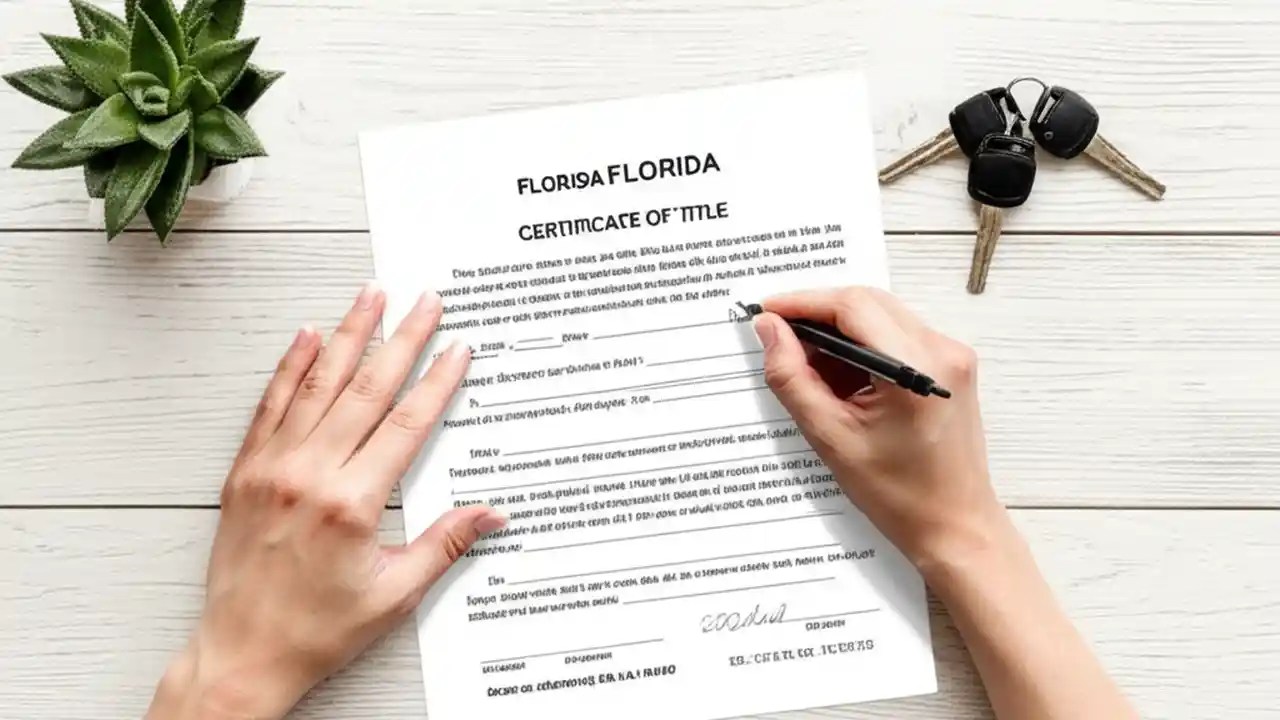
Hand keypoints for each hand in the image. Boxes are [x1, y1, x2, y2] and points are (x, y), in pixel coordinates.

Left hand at [146, 283, 504, 719]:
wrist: (242, 652)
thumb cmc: (317, 630)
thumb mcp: (394, 594)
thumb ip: (443, 544)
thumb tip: (491, 515)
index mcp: (352, 503)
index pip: (407, 424)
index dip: (437, 381)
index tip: (458, 350)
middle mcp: (309, 474)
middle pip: (367, 390)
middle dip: (401, 339)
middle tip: (425, 302)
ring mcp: (271, 467)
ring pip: (318, 385)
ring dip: (349, 335)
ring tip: (371, 296)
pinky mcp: (244, 472)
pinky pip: (270, 405)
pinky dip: (291, 366)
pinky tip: (308, 335)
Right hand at [753, 287, 1002, 575]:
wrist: (954, 526)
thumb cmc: (901, 494)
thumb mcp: (831, 436)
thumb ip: (793, 377)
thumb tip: (770, 331)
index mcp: (916, 366)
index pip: (851, 305)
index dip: (803, 302)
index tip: (768, 312)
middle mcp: (942, 351)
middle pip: (867, 303)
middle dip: (819, 314)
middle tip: (780, 339)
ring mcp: (951, 356)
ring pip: (881, 317)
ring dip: (840, 333)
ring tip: (810, 370)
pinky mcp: (950, 367)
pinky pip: (897, 337)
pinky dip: (863, 347)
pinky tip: (841, 381)